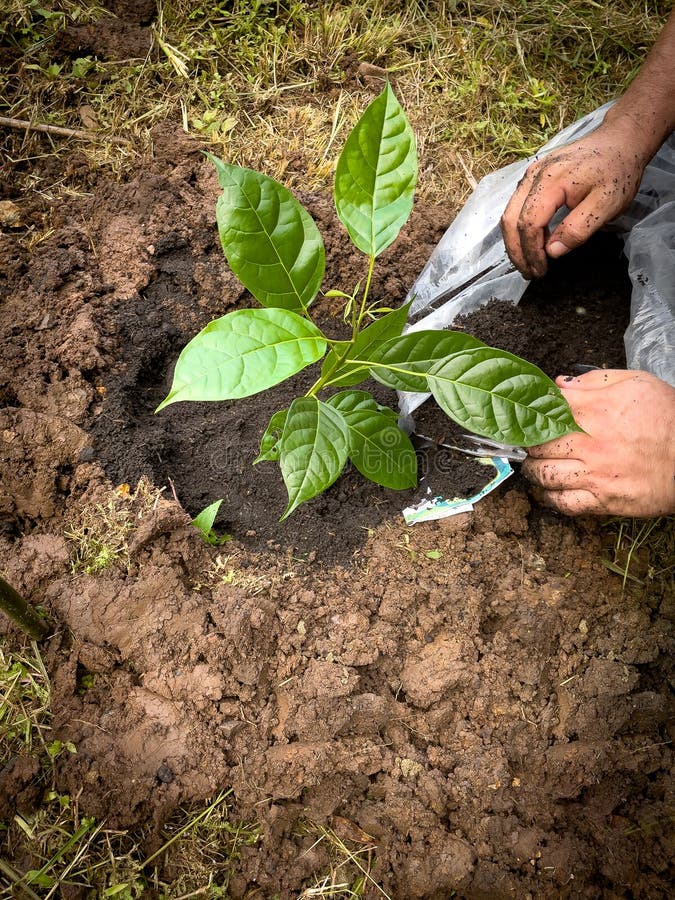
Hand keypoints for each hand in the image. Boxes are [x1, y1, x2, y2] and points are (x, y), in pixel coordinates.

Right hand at [500, 119, 647, 278]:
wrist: (620, 141)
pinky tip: (533, 241)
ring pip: (510, 213)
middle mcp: (534, 175)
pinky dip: (520, 227)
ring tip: (528, 262)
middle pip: (511, 219)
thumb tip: (552, 252)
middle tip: (530, 273)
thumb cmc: (617, 171)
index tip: (540, 271)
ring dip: (515, 241)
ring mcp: (531, 173)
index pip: (529, 223)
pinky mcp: (534, 175)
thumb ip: (578, 229)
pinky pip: (517, 205)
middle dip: (517, 251)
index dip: (531, 252)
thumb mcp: (606, 205)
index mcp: (550, 181)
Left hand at [522, 369, 674, 516]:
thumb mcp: (637, 384)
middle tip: (526, 443)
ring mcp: (594, 474)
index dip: (531, 410)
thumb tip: (560, 385)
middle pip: (537, 443)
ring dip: (533, 471)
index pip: (545, 408)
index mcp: (594, 410)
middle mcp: (589, 443)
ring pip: (544, 475)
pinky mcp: (602, 500)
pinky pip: (563, 503)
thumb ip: (594, 380)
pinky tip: (549, 491)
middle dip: (527, 443)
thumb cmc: (668, 418)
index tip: (526, 415)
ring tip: (535, 465)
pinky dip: (550, 498)